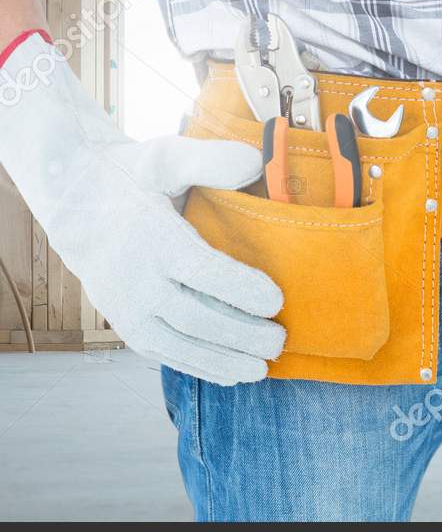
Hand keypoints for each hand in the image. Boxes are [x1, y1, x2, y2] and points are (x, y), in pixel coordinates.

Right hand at [0, 33, 284, 384]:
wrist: (72, 199)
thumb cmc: (130, 175)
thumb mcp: (167, 156)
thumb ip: (212, 160)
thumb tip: (258, 162)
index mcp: (153, 239)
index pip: (202, 271)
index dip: (240, 289)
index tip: (276, 300)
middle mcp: (136, 280)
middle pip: (195, 317)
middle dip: (240, 334)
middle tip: (280, 341)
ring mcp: (126, 307)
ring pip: (178, 344)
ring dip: (222, 361)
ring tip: (261, 368)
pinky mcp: (124, 323)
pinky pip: (162, 353)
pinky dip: (197, 366)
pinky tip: (231, 375)